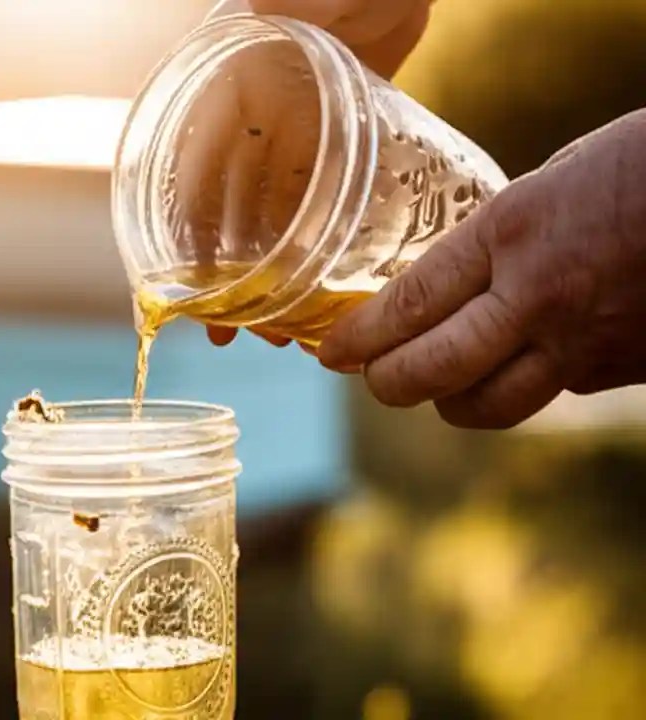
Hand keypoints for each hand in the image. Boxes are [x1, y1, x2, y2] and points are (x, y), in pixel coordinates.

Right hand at [207, 0, 434, 350]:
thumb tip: (254, 5)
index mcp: (220, 89)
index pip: (187, 181)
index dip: (184, 248)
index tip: (194, 304)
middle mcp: (246, 118)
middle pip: (223, 214)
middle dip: (228, 281)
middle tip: (242, 335)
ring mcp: (292, 129)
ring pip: (272, 218)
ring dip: (272, 277)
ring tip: (286, 330)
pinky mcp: (336, 133)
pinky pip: (320, 201)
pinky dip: (317, 247)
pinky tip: (326, 286)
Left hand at [317, 111, 645, 428]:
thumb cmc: (644, 165)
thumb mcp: (553, 181)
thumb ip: (499, 235)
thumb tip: (453, 276)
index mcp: (509, 233)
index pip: (406, 307)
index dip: (356, 341)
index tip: (328, 354)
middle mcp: (535, 298)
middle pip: (429, 372)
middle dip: (385, 383)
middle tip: (369, 378)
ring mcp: (581, 343)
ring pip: (485, 407)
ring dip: (449, 402)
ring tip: (435, 385)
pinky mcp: (621, 370)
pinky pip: (549, 394)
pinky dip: (519, 388)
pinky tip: (515, 367)